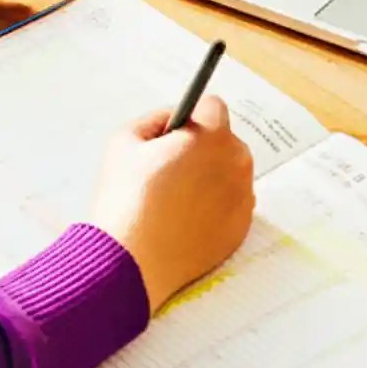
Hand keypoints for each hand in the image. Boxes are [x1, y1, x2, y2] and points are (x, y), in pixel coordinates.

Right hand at [92, 96, 254, 314]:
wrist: (133, 262)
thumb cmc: (125, 200)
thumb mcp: (124, 140)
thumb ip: (155, 118)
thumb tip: (173, 120)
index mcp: (211, 136)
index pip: (211, 106)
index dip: (187, 118)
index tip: (171, 136)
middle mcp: (236, 164)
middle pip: (224, 140)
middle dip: (201, 147)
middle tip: (167, 170)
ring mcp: (243, 199)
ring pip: (228, 173)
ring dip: (209, 176)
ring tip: (173, 199)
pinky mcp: (241, 229)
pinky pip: (231, 204)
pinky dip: (213, 207)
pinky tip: (183, 220)